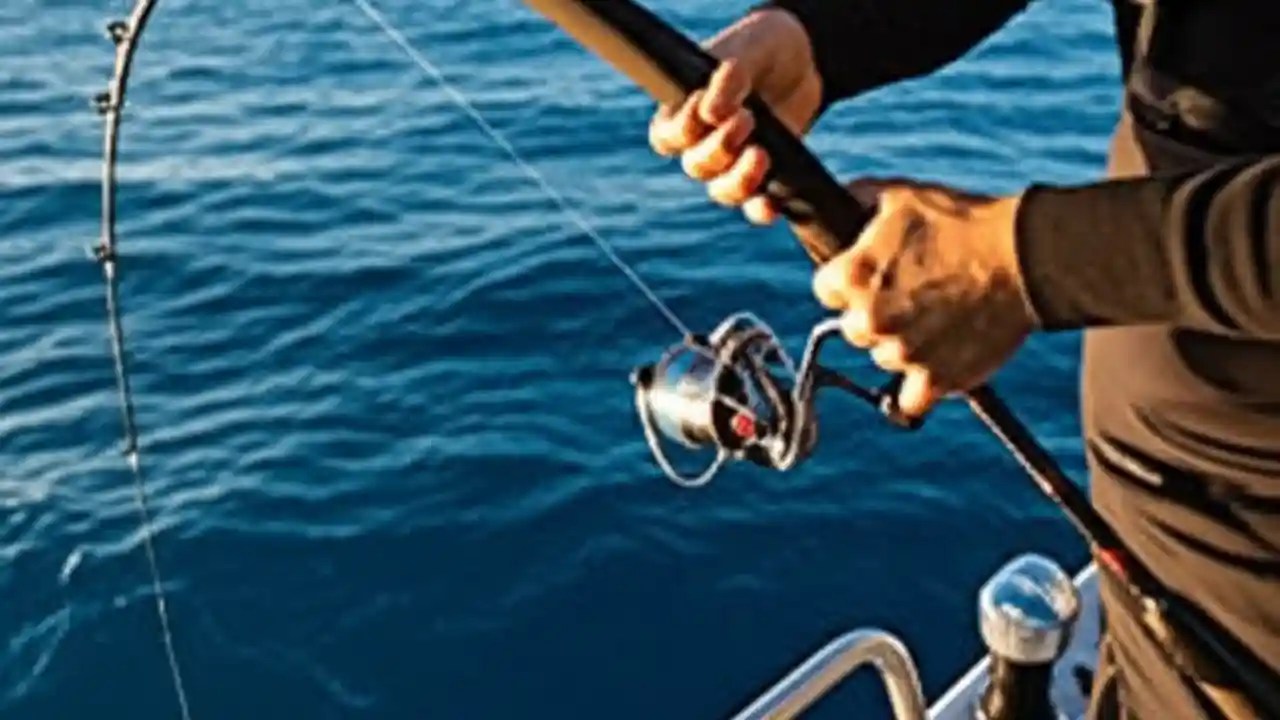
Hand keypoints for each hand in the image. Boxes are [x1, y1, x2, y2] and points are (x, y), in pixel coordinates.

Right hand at [647, 9, 822, 224]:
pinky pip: (756, 206)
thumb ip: (729, 76)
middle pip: (696, 166)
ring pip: (722, 191)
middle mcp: (703, 143)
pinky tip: (770, 203)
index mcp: (684, 111)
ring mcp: (734, 163)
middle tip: (746, 119)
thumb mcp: (748, 49)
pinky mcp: (766, 177)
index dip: (683, 131)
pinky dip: (761, 209)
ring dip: (738, 181)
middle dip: (718, 148)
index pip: (666, 136)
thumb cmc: (762, 48)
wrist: (805, 59)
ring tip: (761, 155)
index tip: (707, 107)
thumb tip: (713, 112)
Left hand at [812, 179, 1033, 418]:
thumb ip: (857, 202)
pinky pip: (910, 399)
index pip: (826, 290)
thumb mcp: (902, 197)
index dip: (848, 282)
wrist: (1025, 257)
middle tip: (910, 295)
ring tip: (935, 318)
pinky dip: (922, 385)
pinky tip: (937, 361)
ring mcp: (902, 352)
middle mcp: (871, 318)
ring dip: (903, 344)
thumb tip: (838, 204)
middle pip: (853, 328)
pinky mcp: (934, 379)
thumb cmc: (964, 223)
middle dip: (874, 313)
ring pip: (883, 357)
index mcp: (854, 276)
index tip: (872, 277)